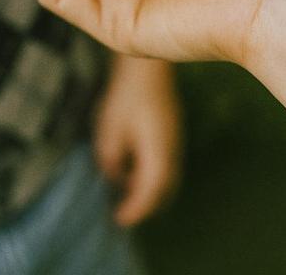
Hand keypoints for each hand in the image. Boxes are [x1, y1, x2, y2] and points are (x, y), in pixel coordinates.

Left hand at [94, 56, 180, 226]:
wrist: (147, 66)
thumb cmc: (126, 97)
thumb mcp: (110, 132)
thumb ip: (112, 161)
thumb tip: (116, 177)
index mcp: (159, 157)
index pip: (150, 195)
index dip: (136, 210)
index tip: (119, 220)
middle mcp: (173, 152)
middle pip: (164, 191)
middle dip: (145, 205)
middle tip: (123, 212)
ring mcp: (175, 140)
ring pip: (167, 177)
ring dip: (150, 190)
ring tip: (126, 192)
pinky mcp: (172, 130)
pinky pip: (166, 163)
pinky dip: (152, 173)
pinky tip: (133, 167)